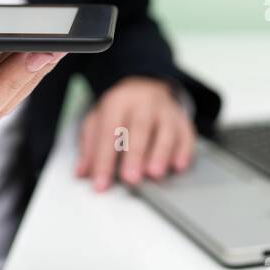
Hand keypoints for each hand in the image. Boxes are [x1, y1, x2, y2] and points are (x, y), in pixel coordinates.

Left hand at [75, 76, 195, 190]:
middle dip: (135, 154)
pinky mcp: (182, 120)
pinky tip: (178, 166)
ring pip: (166, 130)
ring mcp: (166, 110)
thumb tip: (82, 172)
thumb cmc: (119, 111)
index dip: (104, 159)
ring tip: (154, 174)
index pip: (109, 131)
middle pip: (140, 127)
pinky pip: (186, 134)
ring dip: (161, 153)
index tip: (101, 184)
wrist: (144, 86)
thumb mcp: (97, 120)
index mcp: (118, 102)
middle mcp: (143, 104)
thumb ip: (89, 147)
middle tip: (131, 178)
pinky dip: (184, 151)